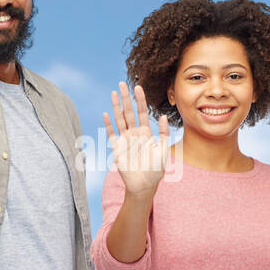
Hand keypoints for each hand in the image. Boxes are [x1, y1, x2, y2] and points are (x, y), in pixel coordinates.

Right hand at [103, 82, 169, 196]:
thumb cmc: (155, 170)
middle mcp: (134, 134)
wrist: (144, 186)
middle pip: (129, 112)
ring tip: (114, 93)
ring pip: (119, 119)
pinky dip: (108, 125)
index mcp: (146, 134)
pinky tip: (106, 114)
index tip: (138, 87)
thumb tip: (162, 116)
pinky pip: (111, 134)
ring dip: (116, 106)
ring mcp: (124, 140)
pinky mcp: (117, 149)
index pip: (142, 112)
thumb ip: (163, 133)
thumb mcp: (163, 150)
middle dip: (126, 98)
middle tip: (123, 83)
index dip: (140, 100)